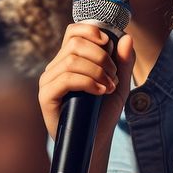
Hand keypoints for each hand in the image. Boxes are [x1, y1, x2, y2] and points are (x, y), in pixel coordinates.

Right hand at [38, 23, 135, 143]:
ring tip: (109, 87)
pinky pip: (65, 79)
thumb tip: (126, 37)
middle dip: (101, 57)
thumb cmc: (104, 112)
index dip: (91, 31)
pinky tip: (100, 92)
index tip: (108, 44)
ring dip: (97, 71)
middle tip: (113, 76)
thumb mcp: (119, 84)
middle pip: (75, 43)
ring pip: (71, 60)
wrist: (96, 141)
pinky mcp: (46, 97)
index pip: (73, 31)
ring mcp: (48, 81)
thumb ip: (123, 62)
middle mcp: (55, 67)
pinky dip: (87, 82)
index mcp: (69, 59)